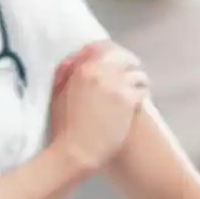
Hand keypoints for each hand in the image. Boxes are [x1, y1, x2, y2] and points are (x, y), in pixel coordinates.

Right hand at [49, 40, 149, 172]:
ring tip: (139, 87)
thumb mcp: (57, 95)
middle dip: (129, 62)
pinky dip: (142, 94)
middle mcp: (99, 71)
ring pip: (136, 73)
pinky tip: (140, 101)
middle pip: (123, 56)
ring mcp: (115, 85)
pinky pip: (142, 89)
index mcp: (80, 68)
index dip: (112, 52)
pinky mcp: (128, 100)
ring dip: (138, 80)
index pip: (102, 47)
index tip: (116, 58)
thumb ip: (66, 74)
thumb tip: (74, 60)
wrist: (75, 151)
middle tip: (133, 70)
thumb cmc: (63, 128)